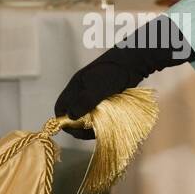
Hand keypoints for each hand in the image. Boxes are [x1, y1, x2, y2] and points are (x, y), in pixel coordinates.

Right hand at [55, 15, 191, 138]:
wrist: (133, 61)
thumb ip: (85, 101)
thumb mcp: (99, 87)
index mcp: (75, 87)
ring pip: (87, 116)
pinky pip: (99, 114)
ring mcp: (93, 96)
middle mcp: (81, 93)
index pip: (61, 108)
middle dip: (80, 126)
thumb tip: (70, 116)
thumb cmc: (114, 71)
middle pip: (74, 115)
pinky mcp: (105, 99)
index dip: (64, 121)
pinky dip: (102, 120)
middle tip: (92, 133)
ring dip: (92, 125)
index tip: (75, 130)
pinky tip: (110, 123)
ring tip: (103, 128)